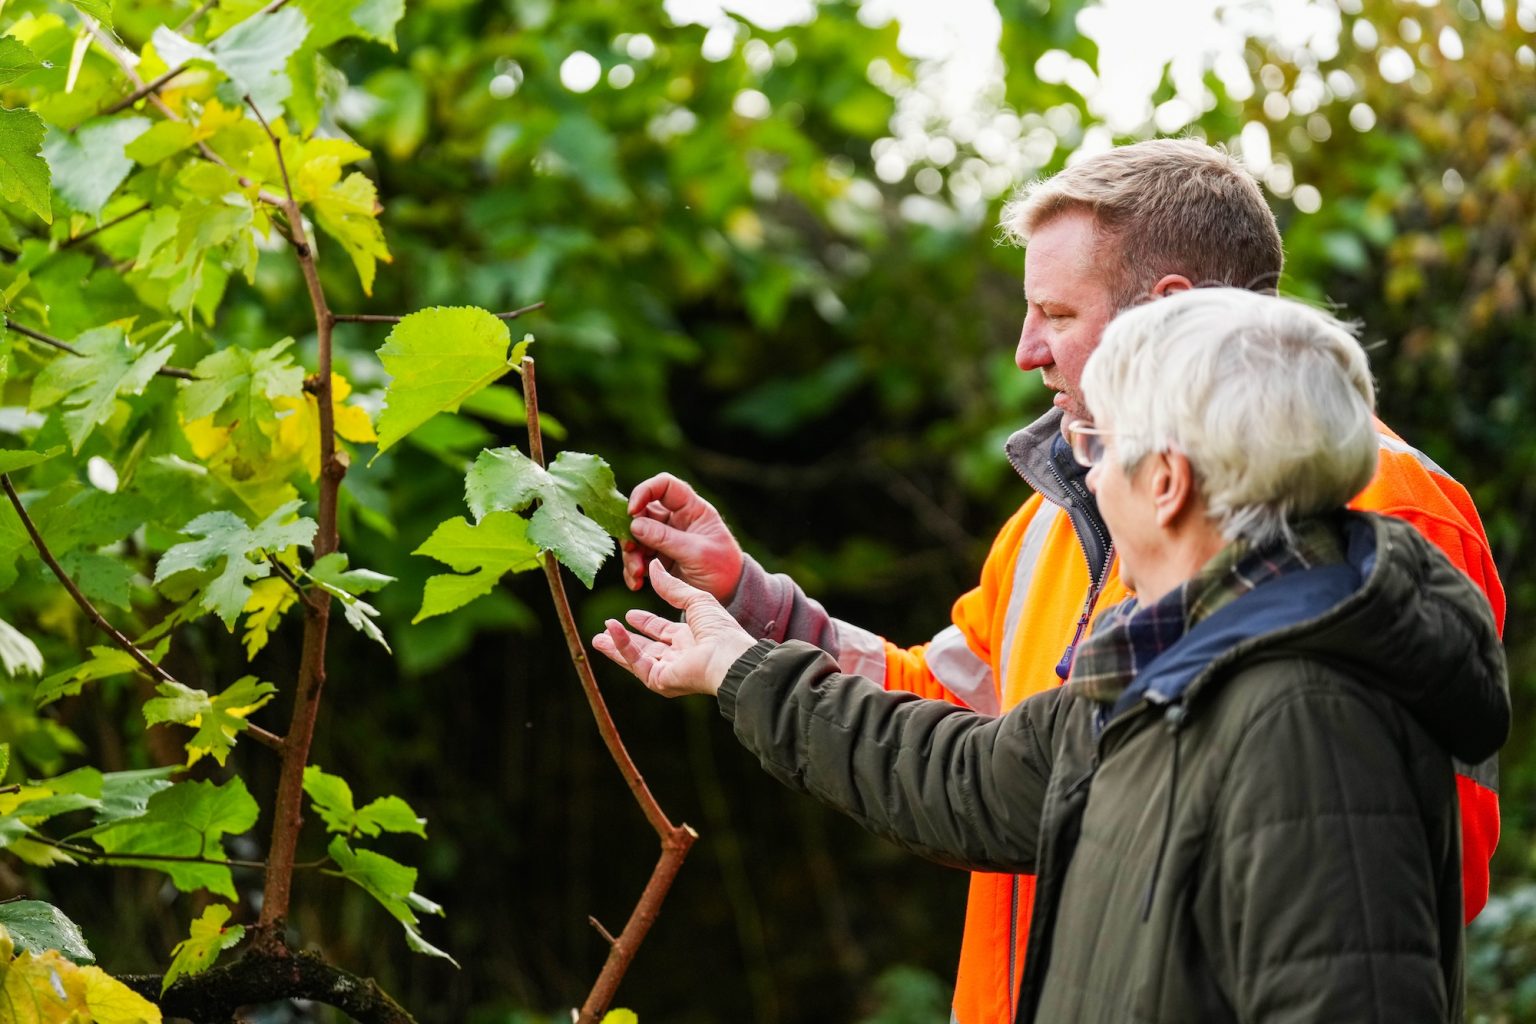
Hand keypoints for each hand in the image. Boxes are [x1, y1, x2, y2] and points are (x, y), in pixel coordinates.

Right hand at [593, 561, 755, 696]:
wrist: (728, 656)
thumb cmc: (720, 629)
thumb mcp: (695, 600)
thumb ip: (671, 587)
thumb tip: (654, 565)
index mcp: (692, 639)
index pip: (663, 632)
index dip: (645, 623)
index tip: (629, 614)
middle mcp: (680, 656)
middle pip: (646, 649)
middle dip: (624, 640)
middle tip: (605, 629)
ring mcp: (669, 670)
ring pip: (637, 658)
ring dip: (617, 646)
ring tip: (597, 638)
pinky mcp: (661, 680)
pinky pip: (637, 662)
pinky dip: (623, 647)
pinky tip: (612, 632)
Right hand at [622, 473, 744, 598]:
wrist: (730, 594)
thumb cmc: (723, 567)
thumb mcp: (697, 552)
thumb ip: (666, 538)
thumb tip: (634, 525)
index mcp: (692, 509)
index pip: (665, 486)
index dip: (645, 492)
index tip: (632, 512)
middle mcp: (676, 519)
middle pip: (643, 513)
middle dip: (632, 532)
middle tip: (631, 551)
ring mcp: (666, 538)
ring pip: (636, 537)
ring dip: (631, 555)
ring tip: (637, 573)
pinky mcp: (659, 558)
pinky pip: (637, 558)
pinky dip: (633, 570)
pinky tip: (637, 583)